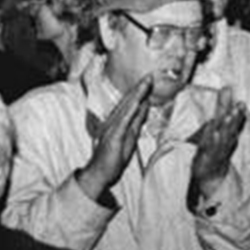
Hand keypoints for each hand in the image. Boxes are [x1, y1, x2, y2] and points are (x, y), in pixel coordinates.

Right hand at [77, 74, 151, 200]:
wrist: (99, 173)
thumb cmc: (113, 157)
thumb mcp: (130, 137)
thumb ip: (136, 121)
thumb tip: (145, 107)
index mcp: (118, 121)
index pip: (131, 103)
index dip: (140, 91)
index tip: (149, 80)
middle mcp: (115, 121)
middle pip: (129, 102)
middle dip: (140, 89)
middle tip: (150, 76)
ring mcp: (113, 128)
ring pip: (127, 108)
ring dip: (136, 95)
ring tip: (145, 84)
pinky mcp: (114, 137)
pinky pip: (123, 122)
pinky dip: (130, 111)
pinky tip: (136, 103)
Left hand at [190, 86, 246, 196]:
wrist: (211, 174)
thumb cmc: (216, 146)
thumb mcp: (219, 125)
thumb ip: (222, 106)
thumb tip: (226, 87)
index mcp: (228, 133)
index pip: (234, 122)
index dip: (238, 113)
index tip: (241, 103)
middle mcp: (225, 142)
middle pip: (231, 129)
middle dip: (235, 119)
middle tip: (238, 107)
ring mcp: (217, 152)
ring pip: (224, 139)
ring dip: (226, 128)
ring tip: (227, 117)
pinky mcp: (209, 159)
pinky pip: (212, 151)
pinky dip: (213, 142)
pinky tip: (214, 134)